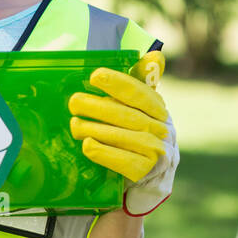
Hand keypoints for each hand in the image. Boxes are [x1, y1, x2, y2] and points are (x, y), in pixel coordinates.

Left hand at [69, 52, 175, 204]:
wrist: (145, 182)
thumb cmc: (135, 138)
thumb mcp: (139, 111)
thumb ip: (140, 84)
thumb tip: (154, 54)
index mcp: (159, 110)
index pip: (140, 93)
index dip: (118, 83)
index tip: (95, 76)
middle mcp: (163, 129)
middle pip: (129, 116)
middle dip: (99, 107)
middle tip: (74, 102)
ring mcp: (159, 152)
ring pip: (126, 137)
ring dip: (97, 129)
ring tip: (74, 125)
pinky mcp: (149, 172)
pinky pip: (126, 162)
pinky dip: (105, 153)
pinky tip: (87, 145)